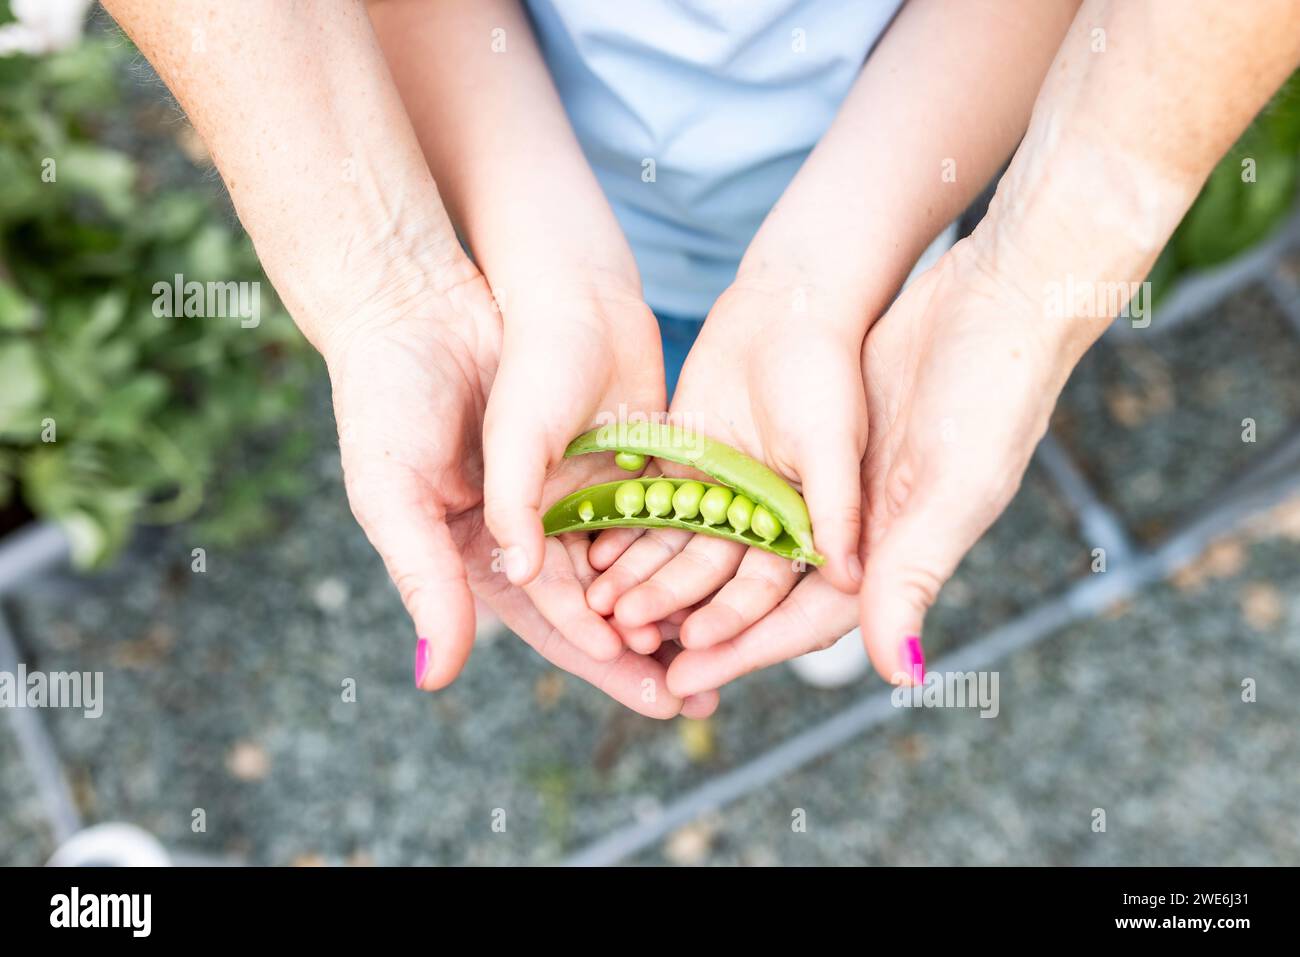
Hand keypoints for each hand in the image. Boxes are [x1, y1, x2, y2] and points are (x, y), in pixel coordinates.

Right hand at [322, 262, 714, 717]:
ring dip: (676, 593)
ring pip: (634, 554)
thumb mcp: (395, 493)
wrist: (414, 300)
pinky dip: (683, 525)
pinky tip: (726, 552)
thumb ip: (424, 576)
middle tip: (706, 689)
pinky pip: (649, 491)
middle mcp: (530, 529)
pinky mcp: (601, 441)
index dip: (601, 660)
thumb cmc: (387, 398)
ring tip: (728, 631)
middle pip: (603, 602)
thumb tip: (438, 676)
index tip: (655, 693)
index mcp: (479, 553)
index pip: (550, 622)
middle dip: (651, 645)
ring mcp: (570, 484)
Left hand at [584, 277, 867, 651]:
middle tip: (629, 635)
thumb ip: (838, 507)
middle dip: (676, 611)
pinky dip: (632, 533)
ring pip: (686, 554)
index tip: (693, 655)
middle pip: (723, 587)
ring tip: (602, 606)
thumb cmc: (830, 371)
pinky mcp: (696, 469)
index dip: (739, 634)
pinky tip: (597, 554)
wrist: (792, 305)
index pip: (783, 605)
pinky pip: (660, 512)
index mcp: (825, 537)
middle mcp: (776, 530)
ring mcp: (732, 501)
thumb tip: (849, 583)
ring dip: (647, 581)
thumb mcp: (836, 440)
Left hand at [666, 239, 1082, 693]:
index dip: (745, 646)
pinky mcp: (789, 435)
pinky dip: (677, 501)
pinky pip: (723, 479)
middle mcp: (845, 527)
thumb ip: (913, 573)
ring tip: (610, 588)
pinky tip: (626, 515)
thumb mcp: (952, 487)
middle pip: (755, 587)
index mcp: (887, 554)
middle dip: (693, 614)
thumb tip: (896, 673)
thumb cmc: (991, 397)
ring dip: (672, 564)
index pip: (805, 618)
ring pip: (729, 536)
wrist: (990, 297)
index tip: (685, 670)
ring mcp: (812, 480)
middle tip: (628, 635)